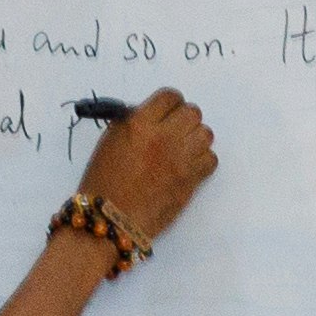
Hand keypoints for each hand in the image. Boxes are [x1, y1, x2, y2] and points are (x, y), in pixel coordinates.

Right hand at [80, 89, 217, 252]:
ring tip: (183, 150)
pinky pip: (211, 159)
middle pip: (193, 112)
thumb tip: (154, 114)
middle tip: (176, 132)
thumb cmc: (104, 182)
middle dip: (185, 120)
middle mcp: (163, 137)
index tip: (169, 112)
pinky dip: (203, 161)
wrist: (111, 219)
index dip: (171, 103)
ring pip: (206, 134)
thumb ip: (133, 122)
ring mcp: (180, 159)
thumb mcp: (110, 141)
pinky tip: (189, 167)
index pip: (170, 96)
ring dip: (196, 139)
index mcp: (139, 124)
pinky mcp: (190, 180)